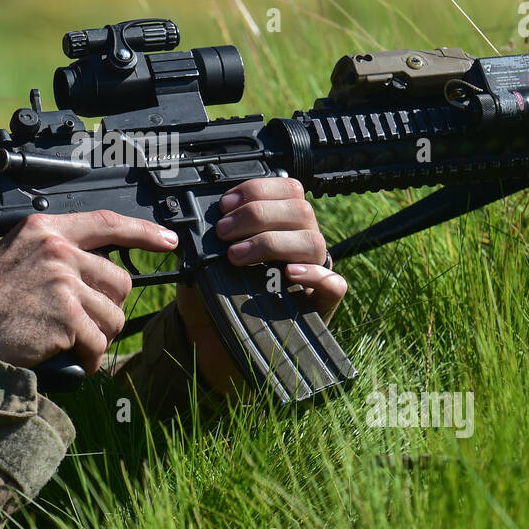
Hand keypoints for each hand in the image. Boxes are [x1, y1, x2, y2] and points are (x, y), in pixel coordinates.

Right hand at [0, 210, 178, 372]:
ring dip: (96, 338)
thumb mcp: (14, 260)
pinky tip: (65, 360)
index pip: (105, 222)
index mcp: (44, 230)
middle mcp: (57, 249)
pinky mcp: (66, 315)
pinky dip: (87, 360)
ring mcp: (62, 280)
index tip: (168, 239)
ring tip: (64, 344)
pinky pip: (98, 343)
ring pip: (113, 316)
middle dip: (107, 310)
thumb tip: (96, 276)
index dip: (142, 232)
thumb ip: (53, 258)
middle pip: (119, 281)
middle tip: (78, 327)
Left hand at [175, 177, 347, 393]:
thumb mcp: (201, 257)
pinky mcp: (318, 305)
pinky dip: (315, 275)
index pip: (287, 189)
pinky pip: (335, 285)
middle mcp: (299, 243)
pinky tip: (289, 274)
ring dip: (272, 242)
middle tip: (223, 233)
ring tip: (237, 256)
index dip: (258, 190)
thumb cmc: (209, 294)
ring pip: (314, 242)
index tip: (225, 205)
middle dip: (257, 215)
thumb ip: (205, 234)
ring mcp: (312, 273)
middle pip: (300, 210)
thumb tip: (193, 214)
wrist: (209, 339)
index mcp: (278, 224)